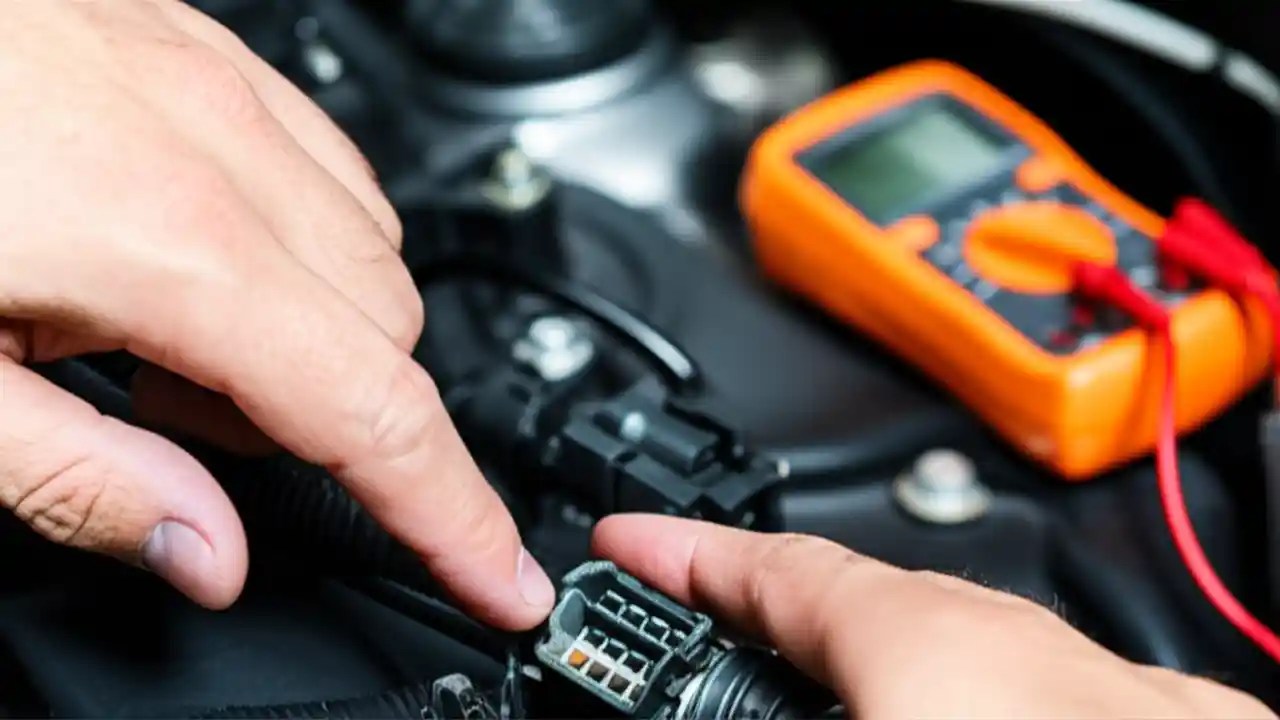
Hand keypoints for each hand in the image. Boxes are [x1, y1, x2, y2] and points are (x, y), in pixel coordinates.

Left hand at [0, 0, 553, 627]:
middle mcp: (221, 145)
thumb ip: (81, 481)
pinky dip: (301, 245)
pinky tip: (192, 259)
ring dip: (319, 332)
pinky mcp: (191, 46)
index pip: (376, 413)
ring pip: (369, 245)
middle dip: (345, 423)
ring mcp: (214, 80)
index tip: (504, 575)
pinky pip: (321, 163)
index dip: (456, 513)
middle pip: (389, 331)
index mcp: (169, 243)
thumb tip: (209, 552)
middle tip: (210, 448)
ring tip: (176, 355)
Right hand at [594, 515, 1274, 718]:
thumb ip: (763, 708)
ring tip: (816, 688)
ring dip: (885, 662)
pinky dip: (991, 699)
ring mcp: (1130, 698)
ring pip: (979, 645)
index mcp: (938, 659)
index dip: (682, 556)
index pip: (774, 576)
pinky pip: (1063, 690)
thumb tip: (710, 703)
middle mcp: (1042, 659)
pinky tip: (972, 718)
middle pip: (875, 603)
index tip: (630, 545)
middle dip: (776, 613)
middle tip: (704, 627)